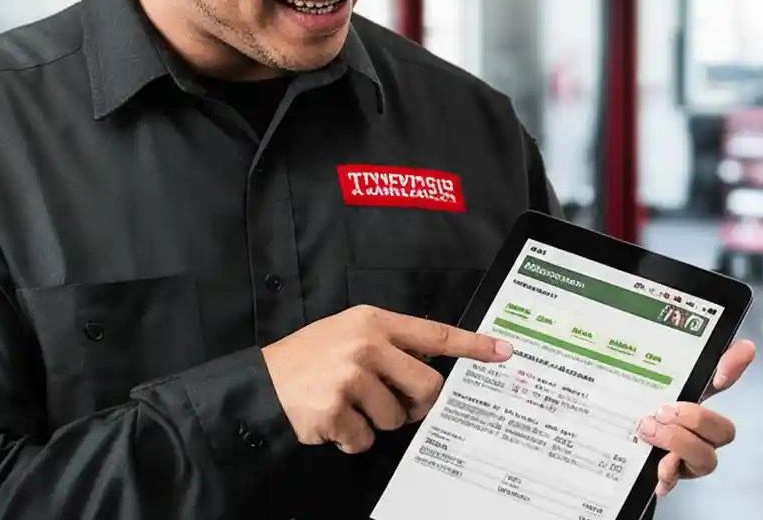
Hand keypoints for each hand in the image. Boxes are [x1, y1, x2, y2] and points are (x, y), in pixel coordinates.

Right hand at [262, 305, 512, 453]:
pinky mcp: (336, 410)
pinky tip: (333, 422)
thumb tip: (432, 368)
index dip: (472, 345)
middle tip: (394, 403)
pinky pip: (366, 439)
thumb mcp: (349, 333)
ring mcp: (351, 378)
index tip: (503, 351)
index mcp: (374, 322)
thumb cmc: (308, 359)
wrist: (260, 383)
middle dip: (416, 404)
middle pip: (427, 387)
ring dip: (376, 422)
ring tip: (348, 407)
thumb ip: (389, 344)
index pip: (434, 334)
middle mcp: (366, 346)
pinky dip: (352, 440)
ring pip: (396, 418)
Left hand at [638, 339, 755, 496]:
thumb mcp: (644, 378)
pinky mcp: (667, 477)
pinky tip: (656, 468)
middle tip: (663, 410)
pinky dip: (668, 475)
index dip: (733, 368)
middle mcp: (701, 432)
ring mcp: (688, 458)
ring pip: (707, 459)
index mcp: (696, 398)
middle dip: (697, 419)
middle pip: (724, 431)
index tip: (722, 370)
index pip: (726, 375)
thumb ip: (669, 356)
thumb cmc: (634, 406)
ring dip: (680, 443)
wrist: (605, 445)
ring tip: (649, 431)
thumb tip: (710, 337)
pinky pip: (674, 482)